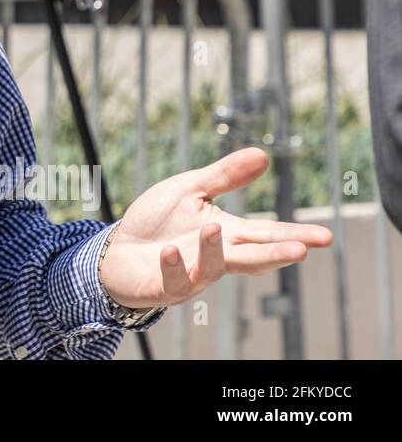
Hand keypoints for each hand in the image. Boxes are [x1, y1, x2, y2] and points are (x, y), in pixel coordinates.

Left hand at [98, 147, 332, 309]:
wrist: (117, 249)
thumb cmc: (157, 221)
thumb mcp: (190, 190)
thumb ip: (224, 176)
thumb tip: (263, 154)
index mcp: (227, 234)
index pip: (266, 234)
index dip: (294, 235)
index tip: (324, 237)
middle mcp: (215, 257)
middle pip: (251, 258)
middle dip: (275, 254)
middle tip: (301, 250)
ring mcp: (191, 275)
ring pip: (211, 268)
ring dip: (214, 250)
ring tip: (214, 228)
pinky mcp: (164, 287)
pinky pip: (174, 281)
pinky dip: (175, 267)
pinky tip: (172, 251)